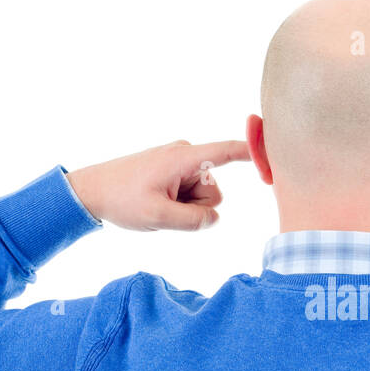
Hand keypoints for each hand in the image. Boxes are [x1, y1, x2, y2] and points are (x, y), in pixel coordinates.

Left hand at [66, 139, 249, 230]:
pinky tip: (156, 204)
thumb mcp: (158, 217)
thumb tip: (214, 219)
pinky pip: (189, 195)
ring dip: (184, 209)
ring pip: (202, 197)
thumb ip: (194, 221)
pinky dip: (177, 205)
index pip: (228, 151)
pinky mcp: (173, 172)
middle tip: (165, 209)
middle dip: (196, 207)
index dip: (254, 152)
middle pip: (214, 192)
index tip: (279, 148)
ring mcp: (179, 164)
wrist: (90, 191)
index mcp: (184, 157)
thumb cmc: (121, 199)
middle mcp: (186, 155)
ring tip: (157, 206)